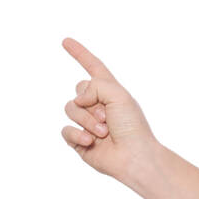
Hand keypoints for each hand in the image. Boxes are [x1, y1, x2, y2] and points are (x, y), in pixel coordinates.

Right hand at [61, 37, 158, 180]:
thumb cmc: (132, 126)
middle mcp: (98, 104)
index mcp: (110, 90)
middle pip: (77, 90)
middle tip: (107, 117)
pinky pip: (65, 130)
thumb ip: (94, 85)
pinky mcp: (79, 140)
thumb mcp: (118, 94)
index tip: (66, 41)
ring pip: (70, 109)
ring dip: (86, 120)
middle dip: (90, 102)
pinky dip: (77, 135)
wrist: (134, 156)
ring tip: (103, 132)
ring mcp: (87, 122)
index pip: (93, 66)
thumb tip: (78, 99)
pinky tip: (91, 142)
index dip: (80, 53)